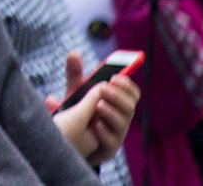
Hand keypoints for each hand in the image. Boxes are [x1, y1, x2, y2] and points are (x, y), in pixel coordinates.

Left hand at [51, 51, 141, 166]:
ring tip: (98, 104)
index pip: (132, 94)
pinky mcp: (108, 149)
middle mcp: (121, 119)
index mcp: (117, 104)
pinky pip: (111, 141)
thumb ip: (75, 75)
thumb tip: (73, 52)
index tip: (116, 77)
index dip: (127, 85)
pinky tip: (94, 124)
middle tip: (104, 88)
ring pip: (122, 124)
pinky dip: (103, 132)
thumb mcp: (75, 93)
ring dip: (111, 113)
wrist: (70, 142)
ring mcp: (116, 135)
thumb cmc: (78, 113)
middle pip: (130, 107)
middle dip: (118, 97)